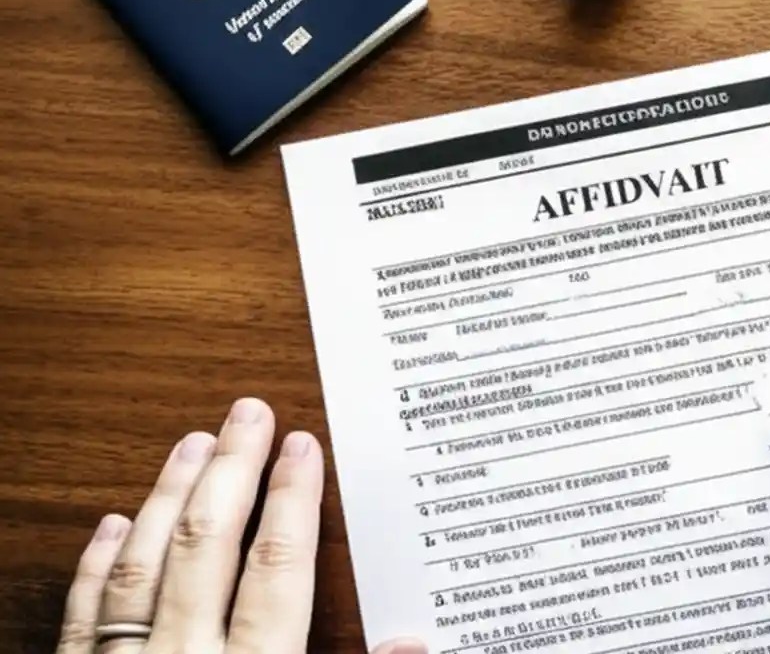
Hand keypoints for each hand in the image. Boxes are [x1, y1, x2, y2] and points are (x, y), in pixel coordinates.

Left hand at [55, 398, 428, 653]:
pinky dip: (95, 566)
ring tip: (191, 443)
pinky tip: (109, 524)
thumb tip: (416, 642)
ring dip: (165, 497)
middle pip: (205, 549)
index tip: (302, 446)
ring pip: (139, 567)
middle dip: (230, 473)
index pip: (275, 571)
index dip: (291, 501)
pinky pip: (80, 617)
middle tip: (248, 411)